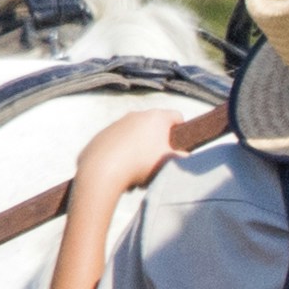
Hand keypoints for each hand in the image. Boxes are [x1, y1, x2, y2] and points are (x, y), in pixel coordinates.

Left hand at [75, 96, 214, 192]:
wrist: (101, 171)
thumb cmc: (140, 165)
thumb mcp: (169, 164)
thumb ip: (183, 159)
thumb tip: (187, 158)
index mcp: (156, 117)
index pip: (177, 117)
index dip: (182, 131)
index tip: (179, 146)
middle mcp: (136, 115)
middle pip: (154, 128)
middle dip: (158, 144)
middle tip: (157, 164)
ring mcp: (116, 124)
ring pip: (135, 136)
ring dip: (138, 151)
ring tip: (136, 173)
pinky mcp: (102, 136)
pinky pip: (117, 144)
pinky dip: (120, 155)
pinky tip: (119, 171)